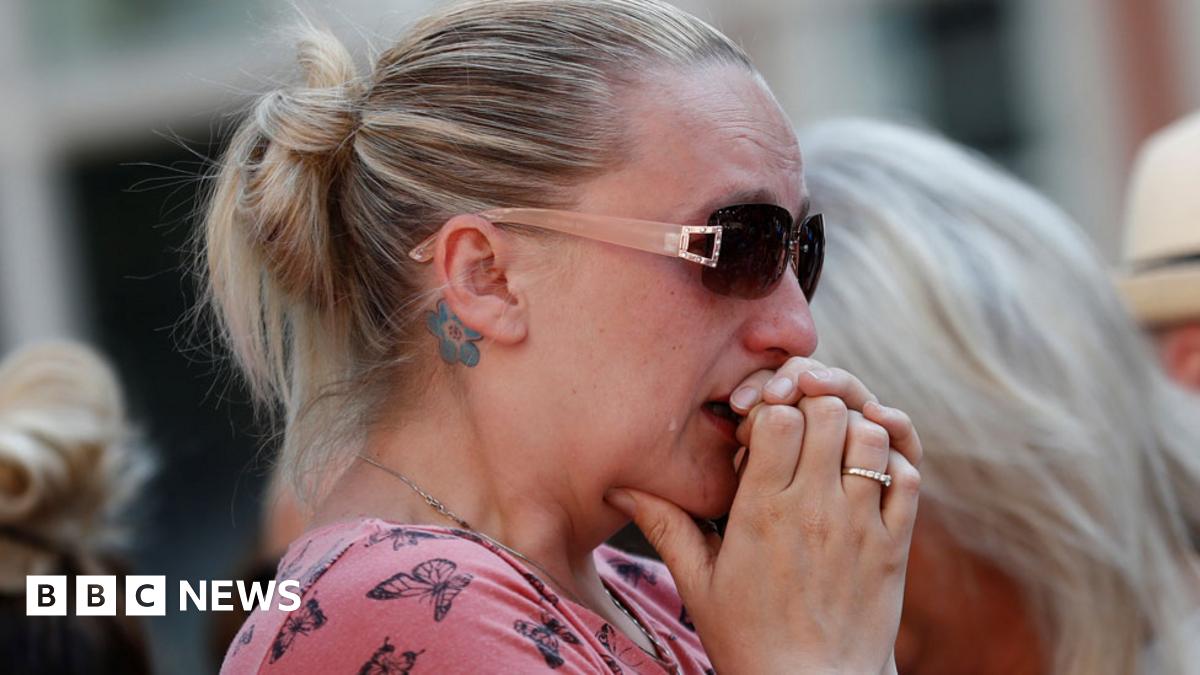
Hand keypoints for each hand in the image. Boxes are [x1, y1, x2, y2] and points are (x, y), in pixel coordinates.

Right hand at [606, 358, 920, 673]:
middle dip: (811, 409)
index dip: (770, 412)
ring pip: (871, 436)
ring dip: (853, 431)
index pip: (778, 417)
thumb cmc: (746, 637)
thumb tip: (617, 487)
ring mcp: (859, 525)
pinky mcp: (894, 546)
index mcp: (760, 512)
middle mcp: (813, 509)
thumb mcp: (697, 581)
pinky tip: (865, 479)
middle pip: (827, 412)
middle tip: (800, 433)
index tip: (761, 437)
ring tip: (832, 453)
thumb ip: (663, 524)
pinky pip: (907, 477)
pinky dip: (891, 465)